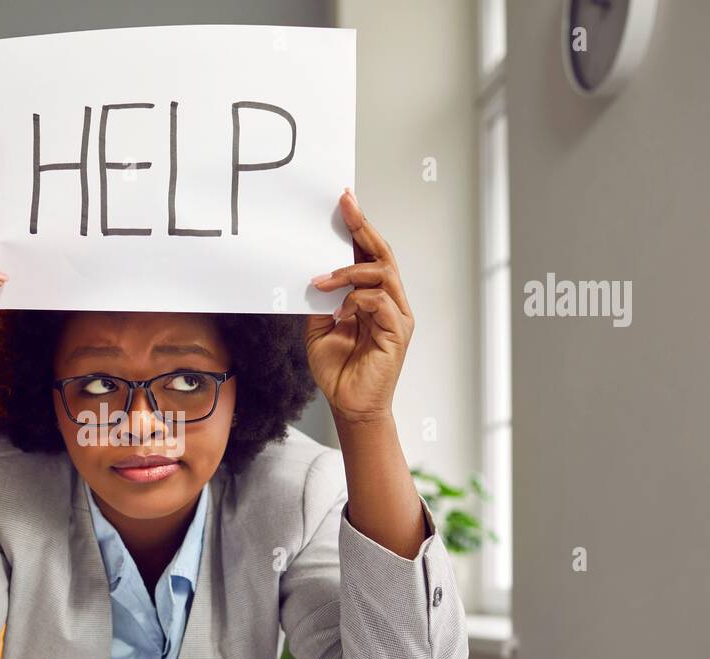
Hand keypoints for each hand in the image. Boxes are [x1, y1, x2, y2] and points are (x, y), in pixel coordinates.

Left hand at [304, 188, 414, 423]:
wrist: (348, 406)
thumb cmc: (339, 370)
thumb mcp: (319, 327)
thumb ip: (321, 300)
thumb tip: (311, 272)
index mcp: (373, 297)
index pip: (369, 254)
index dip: (359, 227)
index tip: (344, 201)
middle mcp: (390, 301)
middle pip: (382, 254)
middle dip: (363, 227)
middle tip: (345, 205)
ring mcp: (397, 316)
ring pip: (381, 274)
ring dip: (348, 272)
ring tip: (322, 282)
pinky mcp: (398, 333)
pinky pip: (380, 302)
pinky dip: (356, 301)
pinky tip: (339, 312)